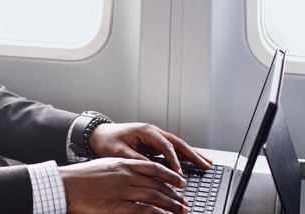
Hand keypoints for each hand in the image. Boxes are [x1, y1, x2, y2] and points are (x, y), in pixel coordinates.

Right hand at [59, 157, 188, 212]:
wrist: (65, 185)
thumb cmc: (81, 177)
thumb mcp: (105, 166)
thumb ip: (122, 169)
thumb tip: (136, 174)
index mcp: (122, 163)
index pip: (154, 168)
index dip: (170, 175)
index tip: (181, 181)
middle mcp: (126, 176)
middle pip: (158, 184)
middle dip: (174, 194)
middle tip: (185, 201)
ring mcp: (123, 192)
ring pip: (155, 198)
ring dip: (172, 205)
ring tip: (181, 211)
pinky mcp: (118, 207)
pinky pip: (144, 211)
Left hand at [88, 123, 212, 175]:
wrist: (98, 134)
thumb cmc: (107, 140)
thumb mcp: (118, 151)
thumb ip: (136, 159)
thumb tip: (150, 169)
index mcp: (146, 131)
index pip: (165, 146)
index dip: (174, 161)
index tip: (179, 174)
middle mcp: (153, 132)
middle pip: (177, 143)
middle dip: (193, 154)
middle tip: (206, 165)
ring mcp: (154, 137)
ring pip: (177, 146)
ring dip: (191, 154)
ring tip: (206, 163)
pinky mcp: (152, 144)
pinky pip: (171, 150)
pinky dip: (182, 156)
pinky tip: (191, 162)